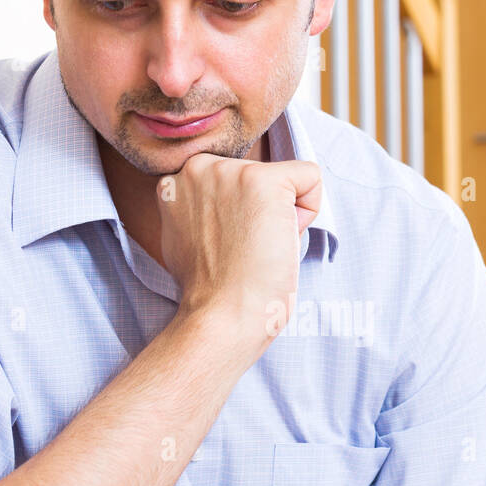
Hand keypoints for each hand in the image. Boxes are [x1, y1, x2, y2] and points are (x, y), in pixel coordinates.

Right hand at [158, 150, 322, 360]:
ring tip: (258, 248)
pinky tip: (282, 239)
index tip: (225, 249)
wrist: (222, 316)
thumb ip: (201, 211)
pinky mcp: (263, 180)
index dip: (238, 219)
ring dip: (282, 216)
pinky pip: (310, 177)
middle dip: (260, 212)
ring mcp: (230, 172)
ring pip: (284, 181)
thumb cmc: (212, 292)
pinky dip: (310, 210)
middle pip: (257, 177)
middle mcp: (198, 168)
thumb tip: (229, 206)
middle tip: (243, 251)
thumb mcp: (187, 239)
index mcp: (175, 182)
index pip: (230, 183)